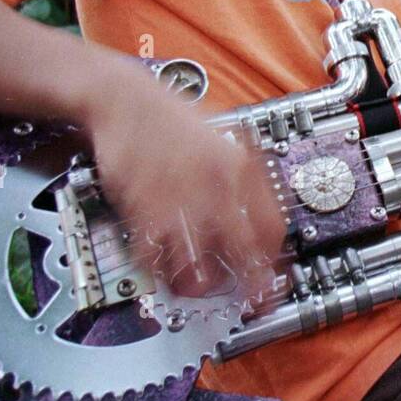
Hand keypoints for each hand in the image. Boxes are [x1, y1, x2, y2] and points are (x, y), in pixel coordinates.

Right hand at [81, 63, 284, 299]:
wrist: (124, 99)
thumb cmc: (173, 120)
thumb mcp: (224, 139)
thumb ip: (243, 176)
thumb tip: (262, 214)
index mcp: (240, 167)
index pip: (272, 224)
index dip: (275, 257)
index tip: (275, 276)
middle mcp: (215, 184)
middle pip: (242, 248)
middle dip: (249, 284)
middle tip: (250, 302)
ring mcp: (179, 197)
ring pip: (197, 258)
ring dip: (199, 282)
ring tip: (199, 288)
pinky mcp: (142, 204)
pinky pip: (155, 251)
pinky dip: (158, 267)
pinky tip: (162, 269)